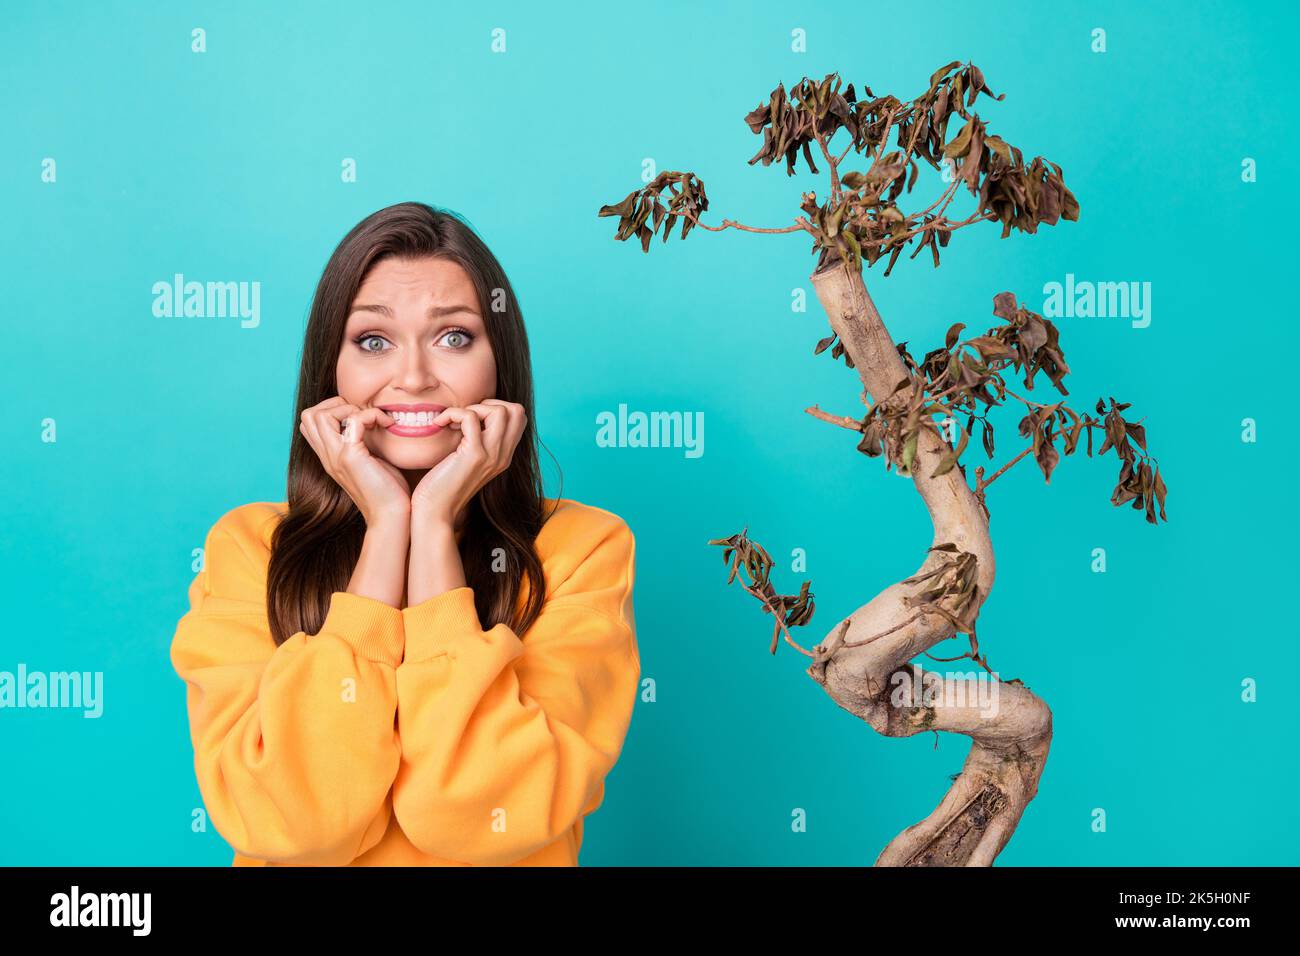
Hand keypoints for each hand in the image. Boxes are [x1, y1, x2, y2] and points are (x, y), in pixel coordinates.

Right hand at [299, 397, 410, 525]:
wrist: (391, 516)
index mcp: (329, 456)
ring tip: (372, 419)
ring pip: (319, 415)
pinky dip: (371, 415)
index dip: (331, 410)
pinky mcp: (350, 458)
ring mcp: (335, 457)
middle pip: (308, 415)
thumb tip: (373, 422)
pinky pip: (353, 420)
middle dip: (335, 404)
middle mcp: (327, 456)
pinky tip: (387, 424)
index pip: (310, 423)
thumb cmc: (388, 491)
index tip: (360, 416)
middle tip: (362, 414)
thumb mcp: (369, 462)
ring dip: (348, 408)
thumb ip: (363, 443)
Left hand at [410, 400, 526, 526]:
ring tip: (453, 421)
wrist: (435, 511)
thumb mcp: (467, 461)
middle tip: (465, 417)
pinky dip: (453, 413)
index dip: (496, 408)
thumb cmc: (443, 485)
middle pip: (517, 410)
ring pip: (500, 411)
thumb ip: (477, 441)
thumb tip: (469, 416)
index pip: (519, 418)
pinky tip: (440, 424)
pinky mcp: (474, 455)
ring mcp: (492, 455)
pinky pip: (470, 417)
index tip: (471, 419)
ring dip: (472, 408)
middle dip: (489, 403)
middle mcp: (503, 455)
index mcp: (503, 456)